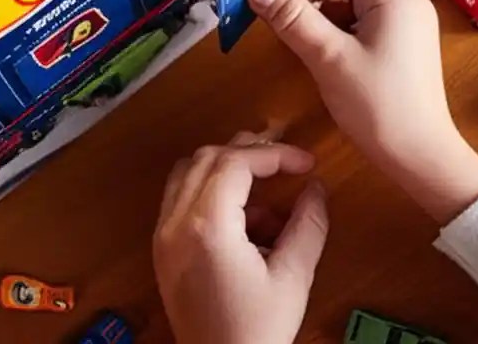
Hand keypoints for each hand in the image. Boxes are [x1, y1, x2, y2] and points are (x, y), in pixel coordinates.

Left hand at [153, 132, 328, 343]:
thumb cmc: (258, 330)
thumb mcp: (293, 277)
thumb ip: (307, 224)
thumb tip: (316, 187)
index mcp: (208, 227)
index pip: (236, 162)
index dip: (275, 154)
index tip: (306, 163)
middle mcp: (175, 224)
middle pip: (207, 157)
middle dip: (249, 152)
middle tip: (286, 161)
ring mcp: (162, 237)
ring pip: (187, 173)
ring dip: (225, 168)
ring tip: (266, 188)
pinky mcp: (162, 251)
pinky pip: (180, 200)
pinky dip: (209, 192)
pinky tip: (246, 221)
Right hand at [247, 0, 477, 224]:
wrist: (419, 156)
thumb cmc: (377, 106)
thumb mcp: (328, 58)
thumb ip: (293, 18)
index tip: (283, 13)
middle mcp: (407, 1)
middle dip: (315, 3)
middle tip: (294, 36)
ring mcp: (408, 24)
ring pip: (352, 5)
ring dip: (326, 23)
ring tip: (315, 55)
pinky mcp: (404, 45)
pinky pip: (364, 25)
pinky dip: (342, 37)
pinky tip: (333, 65)